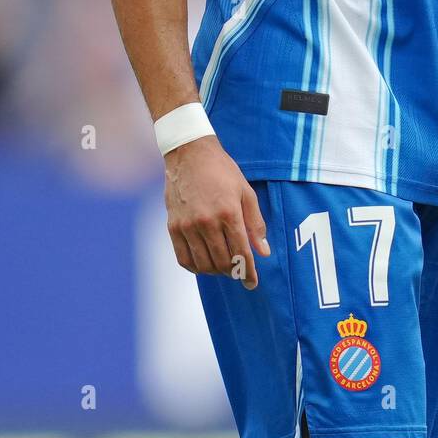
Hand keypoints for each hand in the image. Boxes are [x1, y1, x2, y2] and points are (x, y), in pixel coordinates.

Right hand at [164, 135, 269, 286]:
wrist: (189, 154)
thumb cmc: (222, 171)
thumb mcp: (246, 192)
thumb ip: (255, 223)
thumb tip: (263, 252)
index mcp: (228, 213)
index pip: (241, 253)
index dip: (248, 272)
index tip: (252, 283)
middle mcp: (207, 222)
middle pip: (223, 262)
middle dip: (234, 272)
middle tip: (239, 271)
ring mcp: (187, 226)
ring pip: (204, 265)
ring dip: (216, 271)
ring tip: (224, 266)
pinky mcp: (173, 227)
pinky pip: (184, 259)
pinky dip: (196, 267)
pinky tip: (204, 263)